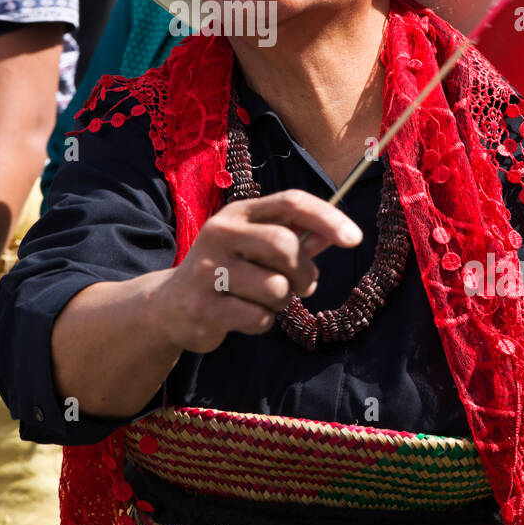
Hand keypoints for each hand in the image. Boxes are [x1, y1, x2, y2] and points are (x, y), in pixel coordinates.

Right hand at [153, 189, 362, 353]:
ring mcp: (208, 270)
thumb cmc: (226, 272)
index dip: (327, 218)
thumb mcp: (254, 246)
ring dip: (282, 302)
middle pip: (284, 245)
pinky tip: (242, 316)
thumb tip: (338, 232)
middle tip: (303, 287)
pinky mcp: (203, 307)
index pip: (290, 202)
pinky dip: (262, 322)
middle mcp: (220, 234)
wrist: (169, 306)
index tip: (354, 238)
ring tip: (263, 302)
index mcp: (238, 214)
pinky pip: (258, 318)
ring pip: (275, 288)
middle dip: (305, 273)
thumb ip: (294, 237)